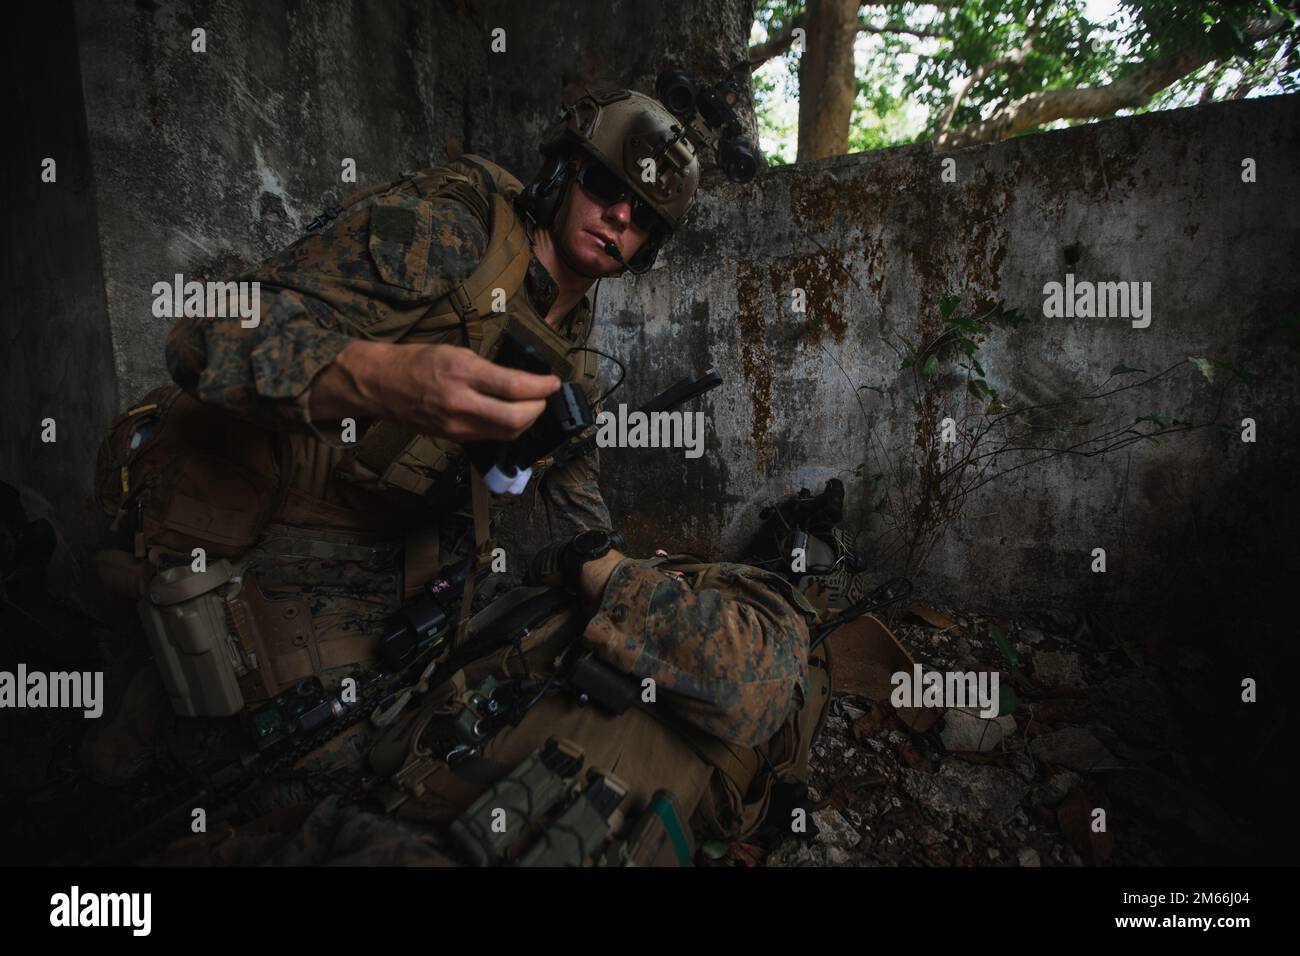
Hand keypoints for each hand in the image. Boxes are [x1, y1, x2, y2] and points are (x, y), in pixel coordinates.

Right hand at [312, 340, 560, 441]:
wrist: (381, 385)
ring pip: (507, 433)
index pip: (514, 387)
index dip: (541, 387)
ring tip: (532, 405)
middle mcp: (461, 403)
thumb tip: (520, 378)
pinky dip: (508, 427)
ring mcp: (457, 425)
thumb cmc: (417, 362)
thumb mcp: (455, 352)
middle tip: (544, 395)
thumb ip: (488, 368)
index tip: (554, 382)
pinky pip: (491, 436)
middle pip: (516, 419)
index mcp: (462, 374)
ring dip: (527, 420)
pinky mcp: (454, 437)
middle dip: (538, 408)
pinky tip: (512, 415)